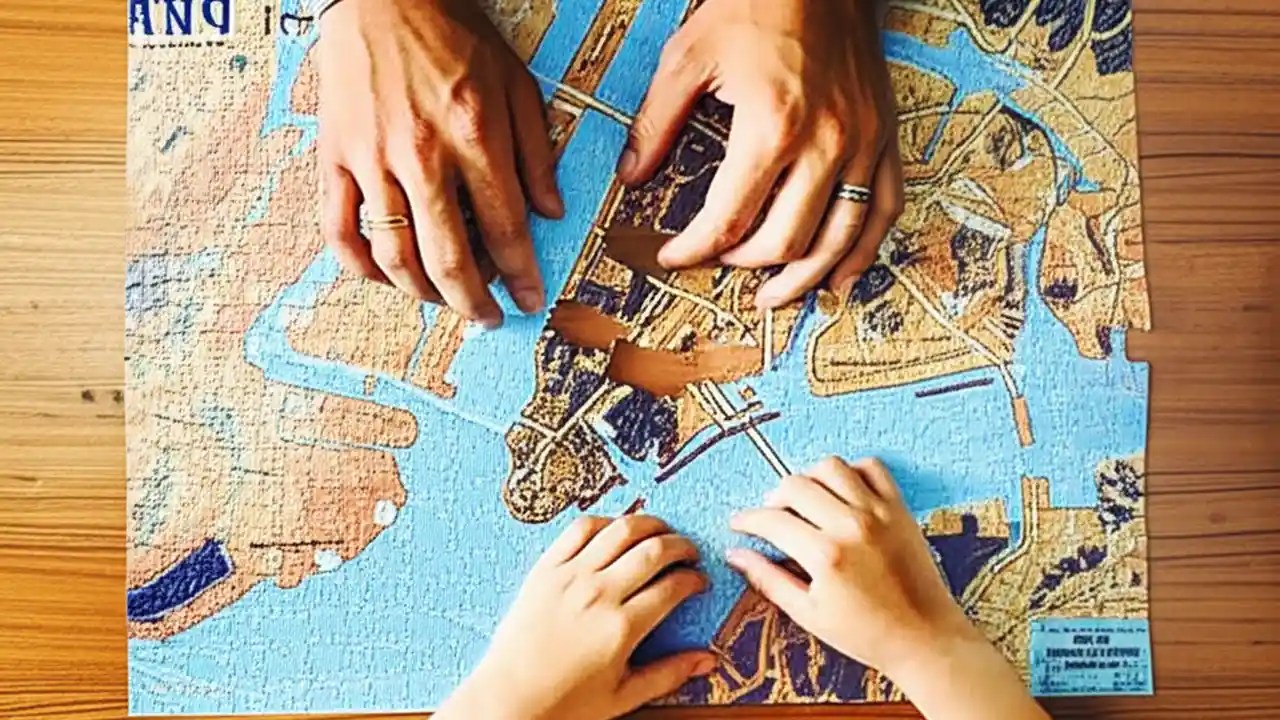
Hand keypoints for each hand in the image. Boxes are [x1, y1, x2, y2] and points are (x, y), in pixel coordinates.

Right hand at [317, 0, 562, 326]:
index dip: (522, 275)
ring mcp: (372, 160)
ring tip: (444, 301)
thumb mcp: (515, 83)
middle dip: (474, 302)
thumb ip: (536, 152)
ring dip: (423, 294)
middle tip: (488, 317)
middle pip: (450, 259)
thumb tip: (550, 211)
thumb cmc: (452, 33)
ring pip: (396, 257)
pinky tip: (386, 276)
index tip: (531, 300)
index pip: (505, 230)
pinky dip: (361, 266)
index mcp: (474, 137)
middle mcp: (422, 156)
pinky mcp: (334, 158)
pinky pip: (340, 231)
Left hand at [436, 515, 715, 719]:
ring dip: (649, 525)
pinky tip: (616, 530)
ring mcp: (569, 576)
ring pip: (621, 530)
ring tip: (660, 532)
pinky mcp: (545, 568)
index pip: (673, 586)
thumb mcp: (623, 696)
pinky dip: (605, 522)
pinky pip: (579, 529)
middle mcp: (598, 594)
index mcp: (621, 628)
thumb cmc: (564, 704)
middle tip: (688, 553)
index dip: (694, 579)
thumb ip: (669, 674)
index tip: (698, 581)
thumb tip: (710, 660)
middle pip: (654, 550)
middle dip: (681, 546)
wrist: (507, 699)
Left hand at [618, 0, 903, 308]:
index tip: (672, 256)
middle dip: (743, 266)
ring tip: (774, 298)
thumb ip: (656, 122)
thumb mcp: (689, 55)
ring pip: (838, 240)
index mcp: (772, 127)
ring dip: (804, 279)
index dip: (694, 249)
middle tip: (719, 267)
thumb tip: (632, 176)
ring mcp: (862, 144)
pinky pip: (883, 210)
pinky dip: (864, 252)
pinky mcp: (884, 137)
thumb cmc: (756, 3)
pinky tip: (841, 276)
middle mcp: (825, 144)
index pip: (729, 218)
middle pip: (783, 240)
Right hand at [728, 458, 1048, 719]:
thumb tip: (735, 555)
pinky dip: (851, 471)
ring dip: (809, 478)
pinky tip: (842, 492)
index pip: (771, 520)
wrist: (925, 639)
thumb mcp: (809, 614)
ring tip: (805, 500)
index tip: (740, 523)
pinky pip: (871, 467)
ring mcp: (878, 513)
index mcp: (825, 555)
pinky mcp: (899, 509)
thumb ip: (769, 580)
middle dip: (773, 498)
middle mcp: (851, 525)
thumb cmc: (867, 634)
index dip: (747, 519)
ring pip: (830, 466)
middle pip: (795, 485)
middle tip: (771, 516)